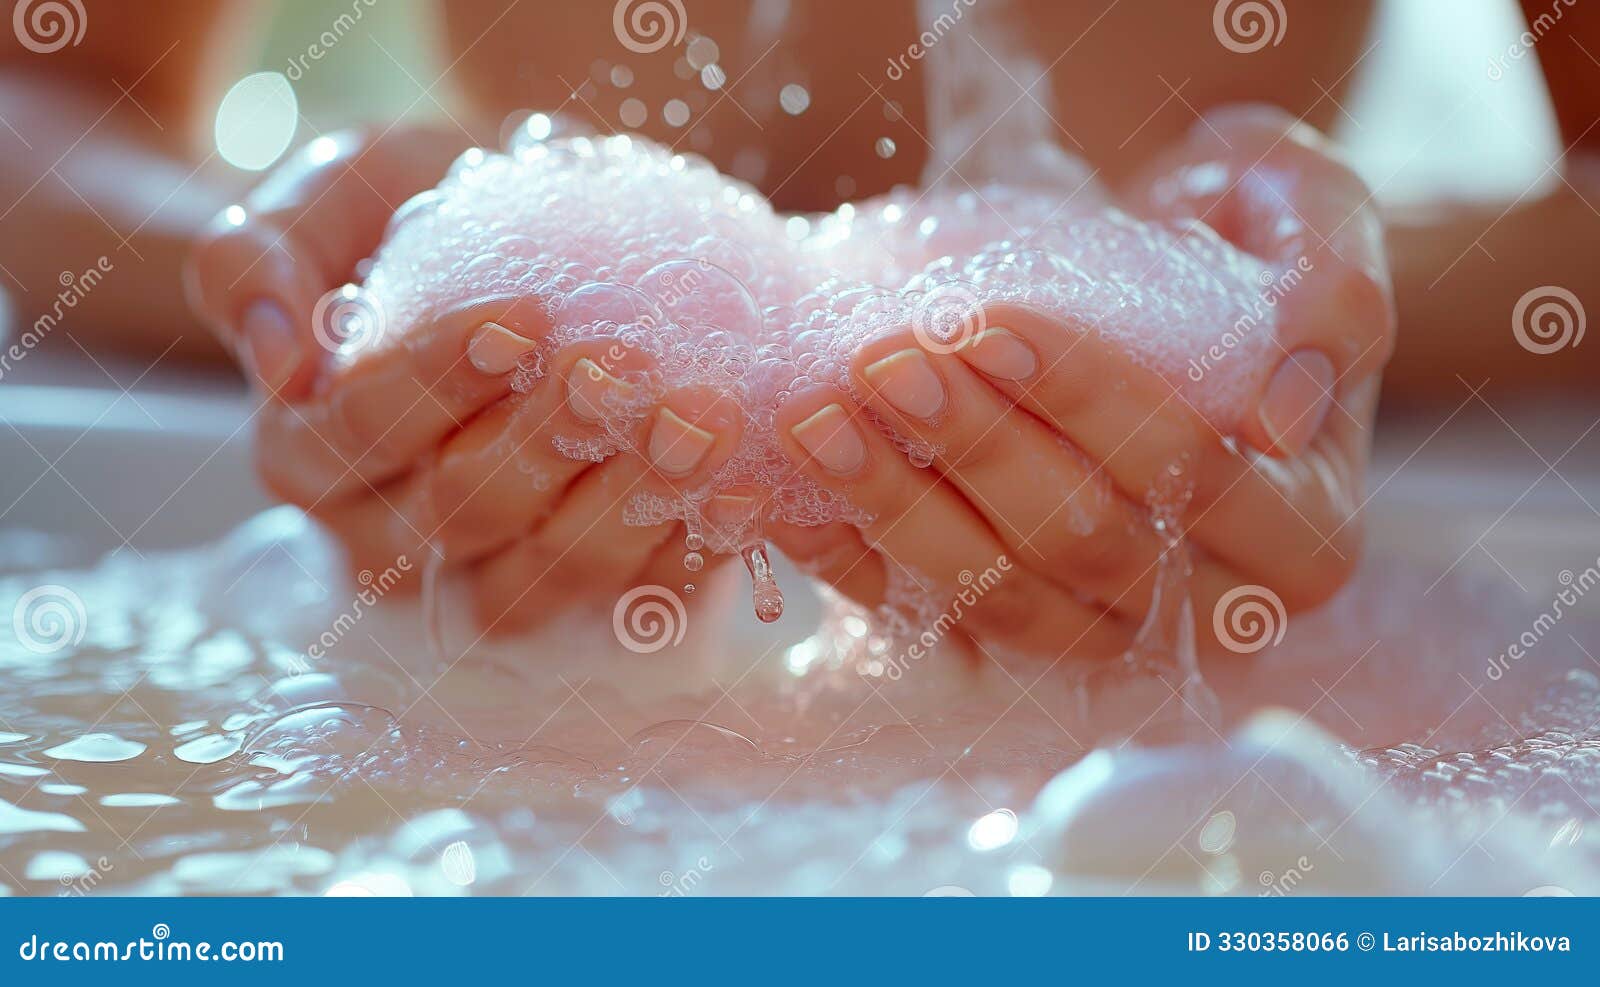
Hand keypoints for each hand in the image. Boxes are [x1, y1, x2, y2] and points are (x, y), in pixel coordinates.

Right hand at [186, 128, 740, 635]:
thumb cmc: (425, 210)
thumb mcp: (338, 193)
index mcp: (311, 448)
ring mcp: (490, 568)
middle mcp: (390, 530)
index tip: (523, 314)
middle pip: (460, 512)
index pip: (358, 435)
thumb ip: (261, 256)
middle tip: (626, 365)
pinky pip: (629, 597)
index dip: (436, 382)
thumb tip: (279, 362)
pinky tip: (741, 494)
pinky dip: (689, 547)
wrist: (534, 234)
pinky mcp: (585, 584)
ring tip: (702, 425)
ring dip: (628, 506)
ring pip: (543, 575)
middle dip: (547, 441)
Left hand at [771, 108, 1394, 661]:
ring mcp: (1103, 623)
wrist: (1154, 272)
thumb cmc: (1235, 233)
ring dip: (901, 512)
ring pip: (1002, 600)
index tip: (984, 322)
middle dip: (975, 452)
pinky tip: (791, 495)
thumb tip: (1278, 418)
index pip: (1192, 473)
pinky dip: (853, 560)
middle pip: (1086, 543)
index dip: (1084, 400)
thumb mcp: (1314, 216)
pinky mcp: (1009, 624)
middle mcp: (1207, 599)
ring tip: (819, 421)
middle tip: (882, 363)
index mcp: (1305, 523)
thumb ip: (1332, 295)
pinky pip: (928, 617)